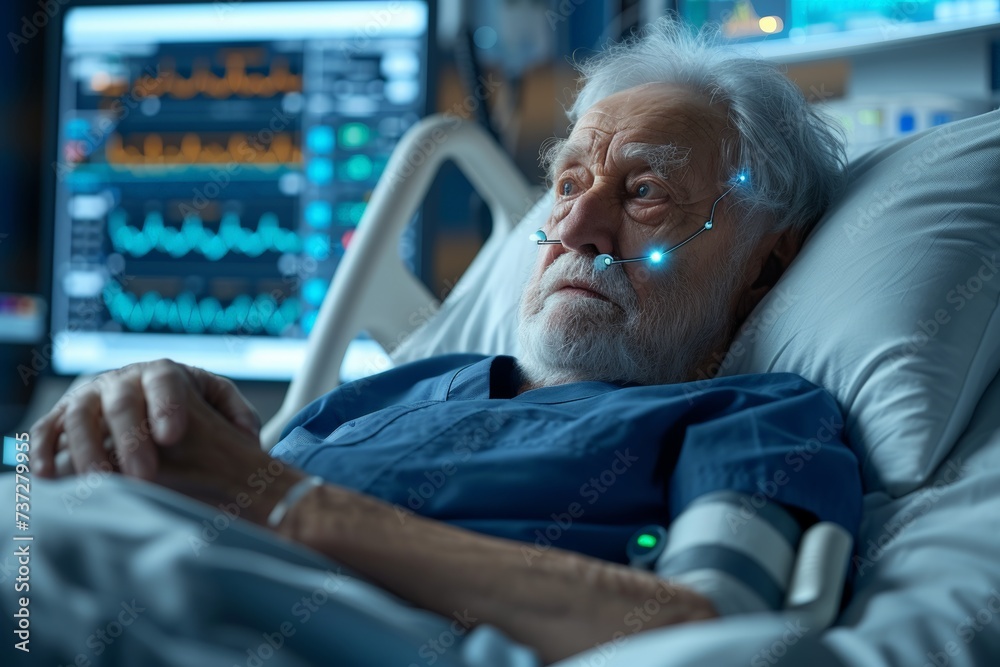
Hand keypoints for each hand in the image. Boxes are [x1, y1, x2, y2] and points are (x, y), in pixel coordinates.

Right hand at [30, 359, 260, 479]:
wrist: (148, 403)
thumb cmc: (191, 408)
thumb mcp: (217, 402)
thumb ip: (237, 414)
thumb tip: (249, 438)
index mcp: (163, 373)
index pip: (165, 382)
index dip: (167, 406)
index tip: (174, 436)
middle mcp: (122, 380)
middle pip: (122, 403)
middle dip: (131, 438)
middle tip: (145, 476)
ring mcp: (89, 396)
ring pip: (81, 416)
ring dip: (86, 449)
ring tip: (100, 481)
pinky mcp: (62, 417)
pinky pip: (47, 430)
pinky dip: (42, 450)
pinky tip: (47, 477)